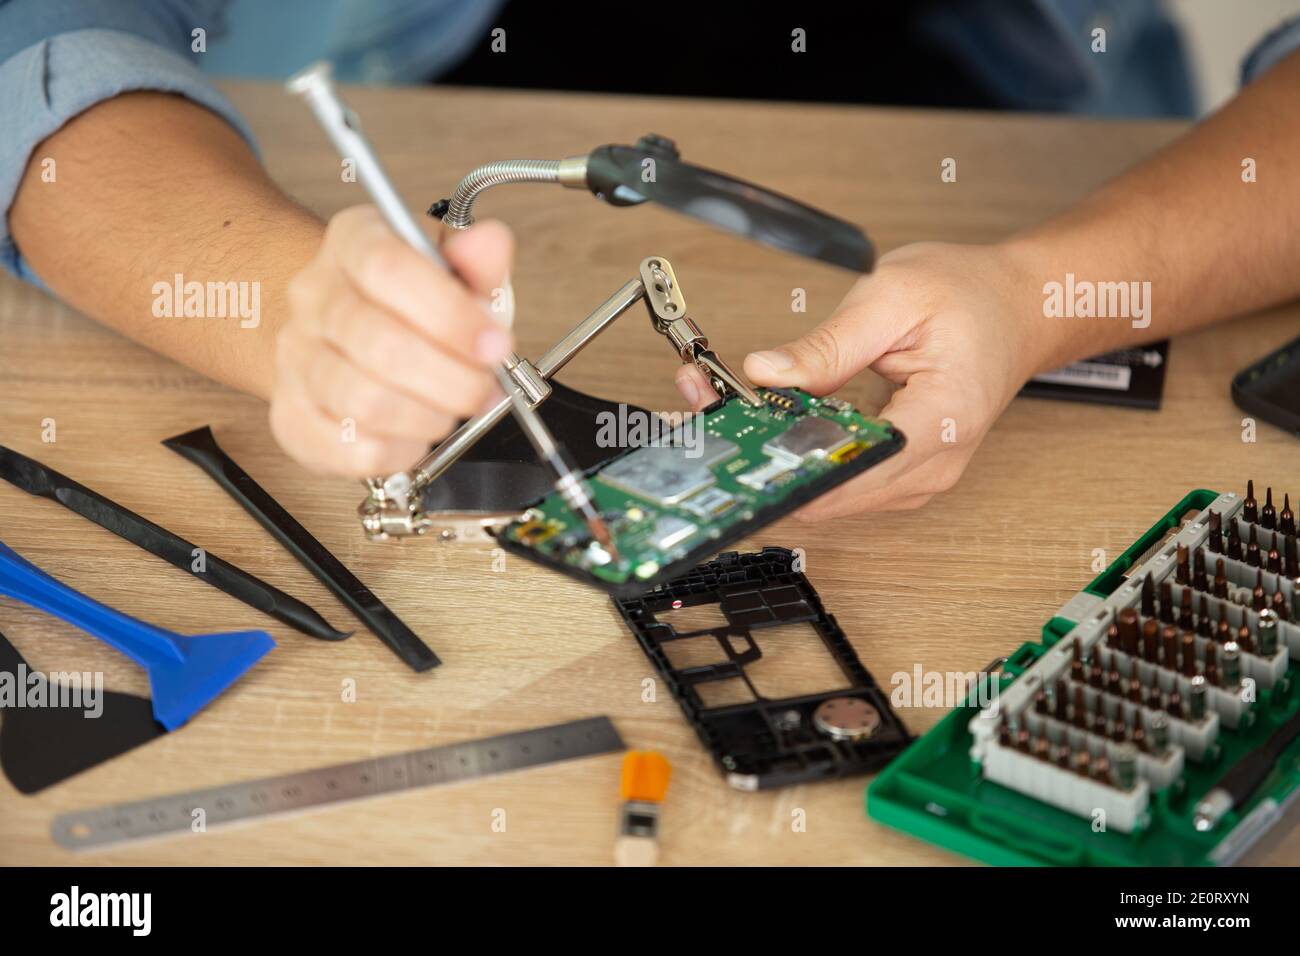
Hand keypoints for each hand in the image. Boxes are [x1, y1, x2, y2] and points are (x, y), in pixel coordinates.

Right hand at [271, 206, 514, 475]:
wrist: (341, 337)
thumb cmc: (408, 304)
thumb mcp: (452, 266)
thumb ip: (477, 258)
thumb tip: (490, 243)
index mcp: (353, 243)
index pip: (388, 268)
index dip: (450, 313)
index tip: (494, 344)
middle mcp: (314, 297)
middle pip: (379, 344)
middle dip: (453, 379)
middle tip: (486, 389)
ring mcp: (296, 358)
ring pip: (363, 401)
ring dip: (429, 417)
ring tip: (453, 410)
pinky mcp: (292, 416)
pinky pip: (348, 448)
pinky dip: (398, 452)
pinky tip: (417, 435)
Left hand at [675, 242, 1045, 516]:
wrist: (1020, 306)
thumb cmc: (974, 298)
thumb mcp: (895, 297)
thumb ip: (828, 344)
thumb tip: (767, 372)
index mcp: (939, 423)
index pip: (850, 473)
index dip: (783, 465)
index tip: (733, 444)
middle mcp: (930, 465)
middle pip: (828, 488)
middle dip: (762, 452)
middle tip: (706, 406)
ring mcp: (916, 475)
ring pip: (828, 487)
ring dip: (774, 451)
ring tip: (726, 402)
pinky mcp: (901, 470)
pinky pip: (841, 474)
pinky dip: (799, 448)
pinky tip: (767, 417)